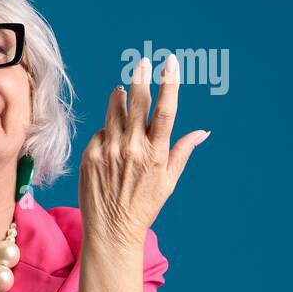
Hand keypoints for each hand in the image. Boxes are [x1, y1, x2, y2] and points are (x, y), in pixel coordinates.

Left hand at [79, 54, 208, 250]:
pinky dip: (107, 129)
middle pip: (137, 103)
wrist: (111, 229)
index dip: (169, 83)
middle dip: (140, 78)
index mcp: (156, 153)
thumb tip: (203, 132)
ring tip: (123, 89)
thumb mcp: (169, 180)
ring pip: (114, 111)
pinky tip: (111, 136)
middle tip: (141, 62)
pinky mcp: (90, 155)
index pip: (165, 110)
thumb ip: (182, 151)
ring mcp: (108, 150)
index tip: (169, 63)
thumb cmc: (144, 205)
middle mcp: (131, 148)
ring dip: (119, 97)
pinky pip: (100, 132)